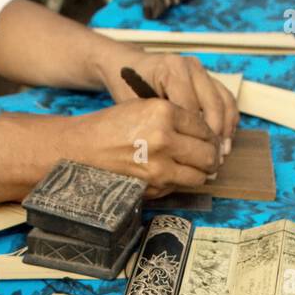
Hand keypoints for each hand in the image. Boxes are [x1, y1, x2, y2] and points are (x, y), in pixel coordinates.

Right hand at [69, 98, 220, 195]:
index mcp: (164, 112)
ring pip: (199, 176)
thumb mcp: (145, 107)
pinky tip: (170, 173)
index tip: (210, 141)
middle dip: (211, 158)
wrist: (83, 148)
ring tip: (194, 168)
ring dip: (200, 174)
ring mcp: (159, 165)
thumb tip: (207, 136)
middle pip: (208, 155)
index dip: (211, 137)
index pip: (205, 128)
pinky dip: (180, 182)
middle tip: (210, 158)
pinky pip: (179, 187)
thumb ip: (176, 117)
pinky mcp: (152, 186)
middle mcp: (164, 138)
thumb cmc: (113, 126)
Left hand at [101, 53, 238, 157]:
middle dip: (215, 136)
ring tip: (223, 152)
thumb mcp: (136, 107)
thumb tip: (178, 156)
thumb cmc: (127, 87)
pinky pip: (225, 98)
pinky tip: (225, 138)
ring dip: (227, 129)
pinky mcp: (208, 75)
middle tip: (214, 159)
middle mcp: (189, 66)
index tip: (197, 159)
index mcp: (171, 70)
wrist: (129, 64)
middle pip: (213, 105)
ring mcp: (201, 69)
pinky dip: (229, 119)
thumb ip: (158, 124)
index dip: (196, 138)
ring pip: (224, 101)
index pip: (192, 110)